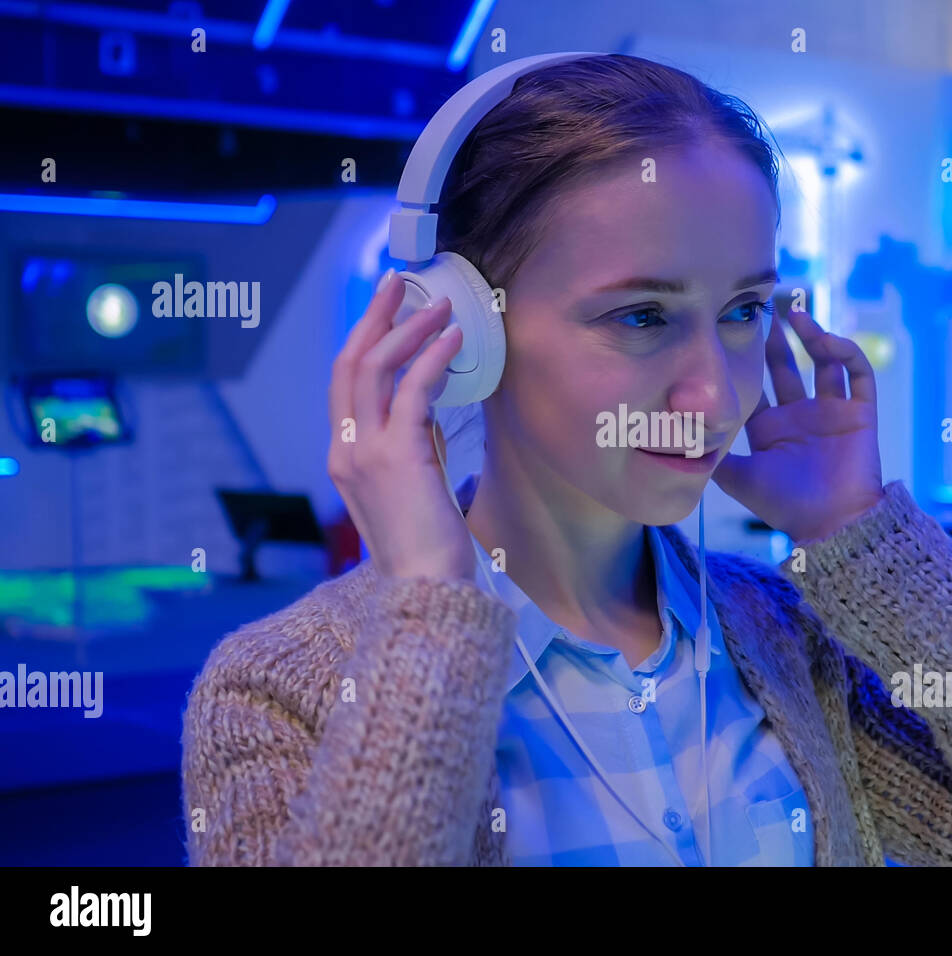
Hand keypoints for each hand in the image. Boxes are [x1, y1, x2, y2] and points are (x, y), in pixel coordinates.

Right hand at [326, 269, 476, 581]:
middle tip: (399, 282)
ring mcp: (365, 452)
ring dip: (408, 328)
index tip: (389, 311)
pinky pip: (414, 390)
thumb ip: (412, 448)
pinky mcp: (397, 456)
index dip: (366, 340)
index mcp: (344, 457)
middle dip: (374, 316)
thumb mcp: (411, 488)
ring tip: (439, 304)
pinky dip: (433, 357)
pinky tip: (454, 339)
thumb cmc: (426, 550)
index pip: (347, 384)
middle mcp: (345, 449)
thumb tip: (431, 407)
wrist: (425, 592)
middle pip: (350, 363)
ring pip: (375, 368)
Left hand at [711, 309, 884, 543]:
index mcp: (770, 429)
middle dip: (777, 338)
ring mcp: (831, 412)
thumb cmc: (784, 504)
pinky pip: (858, 374)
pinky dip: (845, 352)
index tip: (736, 328)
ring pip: (825, 363)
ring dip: (813, 336)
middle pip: (787, 366)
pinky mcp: (860, 413)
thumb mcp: (736, 478)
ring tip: (797, 315)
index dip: (749, 358)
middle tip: (766, 307)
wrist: (830, 524)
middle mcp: (799, 416)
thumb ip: (710, 456)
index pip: (757, 384)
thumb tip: (675, 437)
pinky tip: (826, 340)